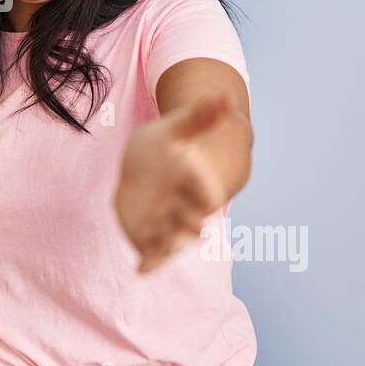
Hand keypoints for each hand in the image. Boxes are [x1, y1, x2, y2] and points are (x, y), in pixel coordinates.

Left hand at [113, 94, 233, 272]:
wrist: (151, 165)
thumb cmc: (169, 145)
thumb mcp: (179, 127)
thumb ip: (200, 116)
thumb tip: (224, 94)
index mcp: (195, 181)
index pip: (205, 190)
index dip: (207, 194)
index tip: (210, 199)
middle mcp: (184, 206)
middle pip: (190, 220)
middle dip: (190, 225)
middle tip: (191, 230)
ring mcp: (166, 222)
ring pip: (170, 239)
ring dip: (167, 247)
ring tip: (159, 258)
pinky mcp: (148, 234)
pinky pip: (151, 252)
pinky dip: (149, 263)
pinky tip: (140, 271)